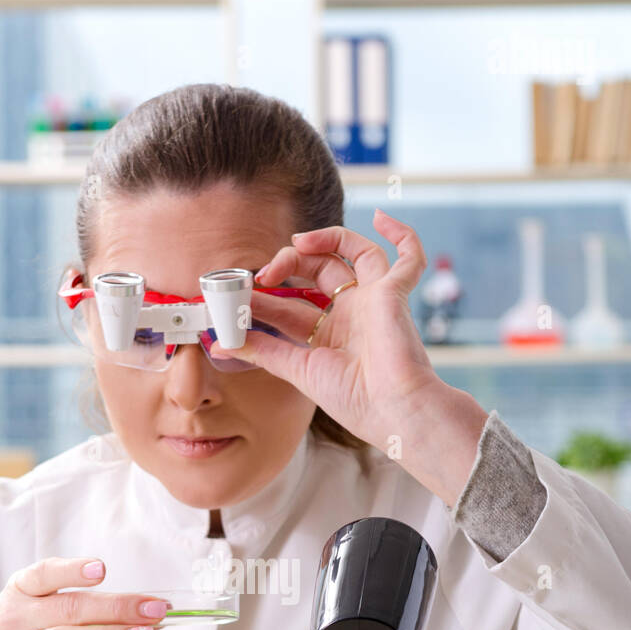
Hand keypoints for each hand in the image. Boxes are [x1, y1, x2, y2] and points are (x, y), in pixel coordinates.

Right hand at [0, 558, 168, 629]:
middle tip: (155, 607)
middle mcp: (17, 620)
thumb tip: (131, 603)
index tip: (102, 569)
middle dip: (117, 607)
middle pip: (70, 609)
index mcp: (18, 593)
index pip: (44, 575)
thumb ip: (65, 600)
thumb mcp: (19, 606)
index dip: (73, 571)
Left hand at [214, 210, 487, 506]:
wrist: (394, 411)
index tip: (238, 295)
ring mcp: (375, 301)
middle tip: (263, 274)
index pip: (291, 304)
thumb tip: (221, 343)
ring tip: (297, 242)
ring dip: (324, 239)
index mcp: (330, 335)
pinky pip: (409, 257)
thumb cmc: (355, 400)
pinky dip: (402, 234)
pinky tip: (383, 218)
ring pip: (353, 252)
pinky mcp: (395, 293)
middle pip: (318, 271)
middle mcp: (353, 314)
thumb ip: (264, 352)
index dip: (265, 297)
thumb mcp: (300, 371)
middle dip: (287, 264)